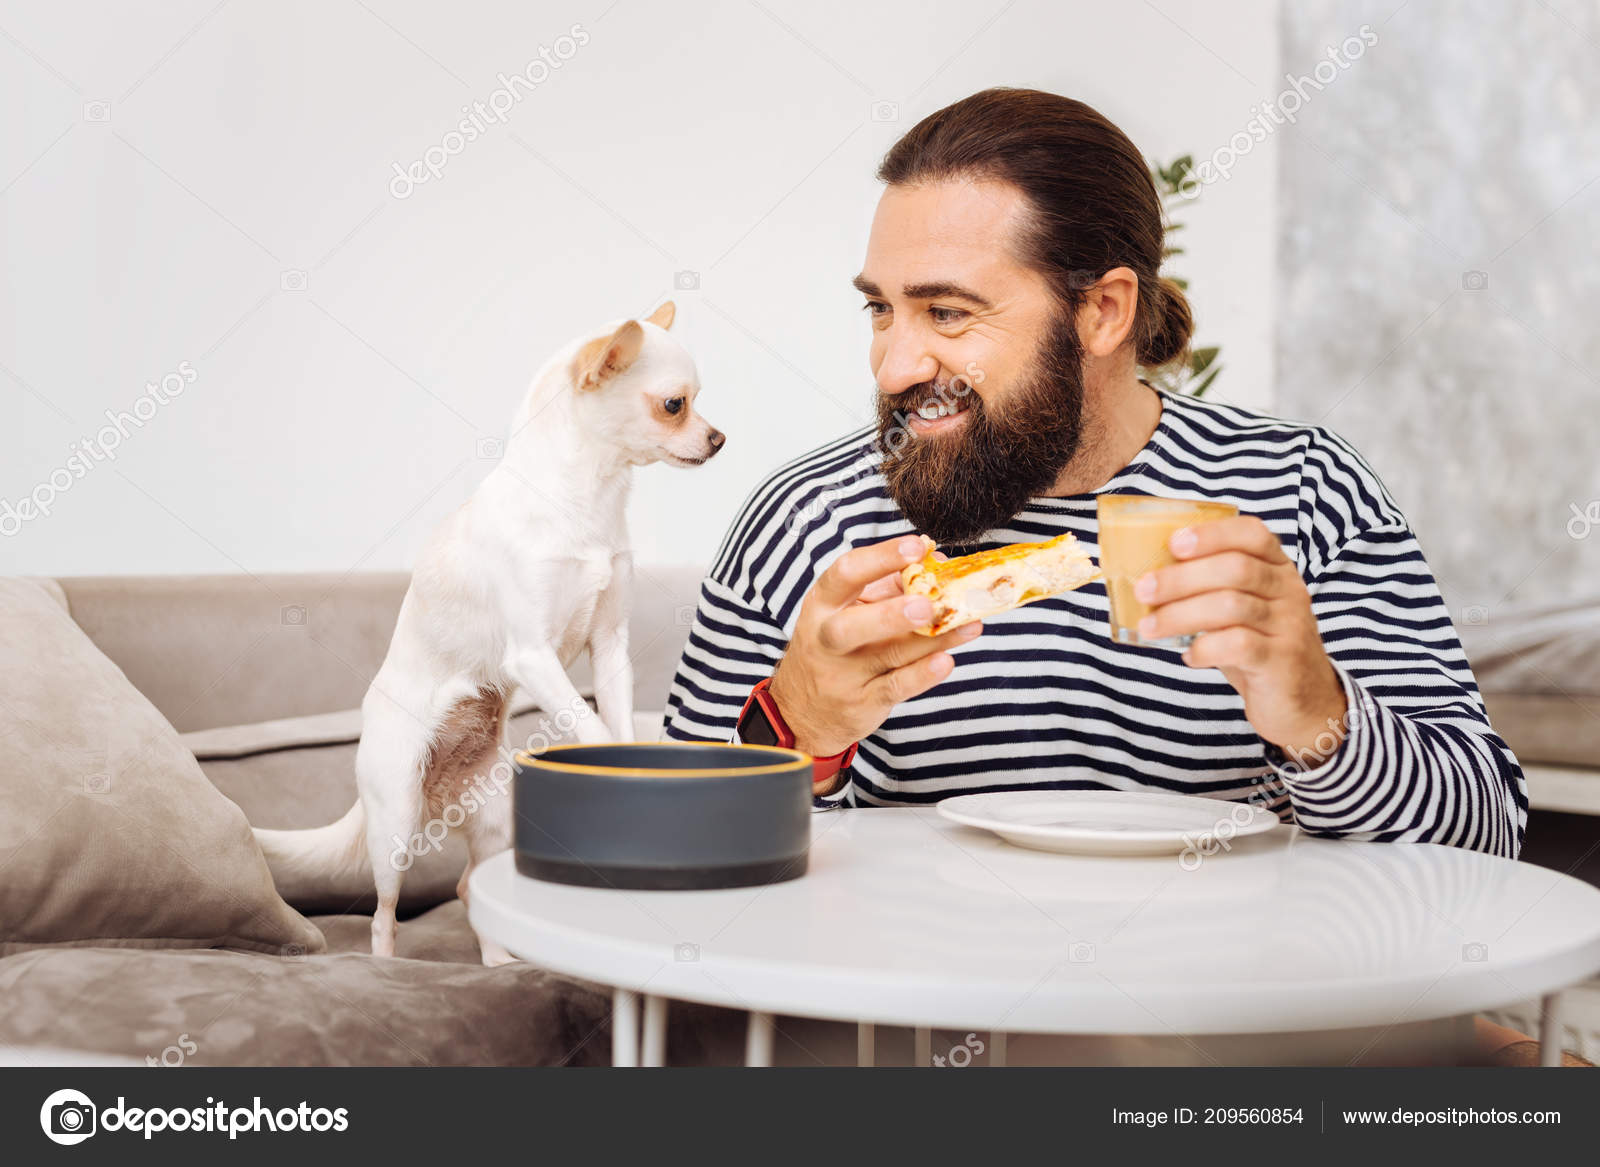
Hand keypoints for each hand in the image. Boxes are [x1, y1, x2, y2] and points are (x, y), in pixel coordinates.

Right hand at [768, 535, 981, 759]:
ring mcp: (845, 674)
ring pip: (888, 656)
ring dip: (930, 640)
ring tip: (967, 625)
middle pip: (851, 626)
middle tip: (927, 604)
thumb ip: (888, 585)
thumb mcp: (847, 610)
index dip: (882, 558)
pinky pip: (896, 688)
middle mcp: (827, 638)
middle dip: (890, 614)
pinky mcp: (864, 702)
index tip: (917, 546)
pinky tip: (945, 661)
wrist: (804, 711)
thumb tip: (936, 562)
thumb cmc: (834, 646)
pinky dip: (922, 675)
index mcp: (823, 603)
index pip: (846, 574)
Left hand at [1134, 515, 1347, 763]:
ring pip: (1231, 606)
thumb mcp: (1241, 611)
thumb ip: (1210, 590)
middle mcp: (1290, 591)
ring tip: (1150, 627)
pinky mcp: (1283, 662)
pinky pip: (1239, 645)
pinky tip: (1189, 656)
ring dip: (1180, 614)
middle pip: (1235, 568)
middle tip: (1143, 590)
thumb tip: (1146, 579)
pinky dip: (1205, 648)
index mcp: (1278, 569)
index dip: (1212, 534)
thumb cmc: (1258, 648)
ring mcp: (1290, 626)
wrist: (1305, 702)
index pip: (1253, 534)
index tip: (1174, 543)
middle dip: (1182, 577)